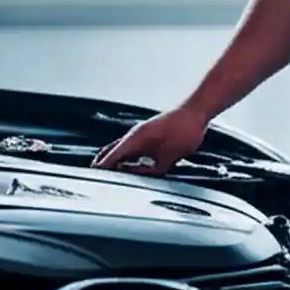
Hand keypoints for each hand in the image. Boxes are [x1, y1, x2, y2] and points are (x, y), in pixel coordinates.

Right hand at [90, 107, 208, 175]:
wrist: (196, 113)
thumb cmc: (184, 130)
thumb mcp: (169, 157)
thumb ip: (153, 169)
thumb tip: (141, 177)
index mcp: (137, 138)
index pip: (113, 155)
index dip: (103, 167)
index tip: (94, 176)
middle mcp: (136, 135)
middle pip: (112, 150)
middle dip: (103, 162)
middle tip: (95, 176)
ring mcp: (142, 134)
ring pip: (121, 148)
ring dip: (114, 159)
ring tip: (108, 173)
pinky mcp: (150, 134)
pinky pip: (132, 147)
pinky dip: (126, 156)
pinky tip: (130, 165)